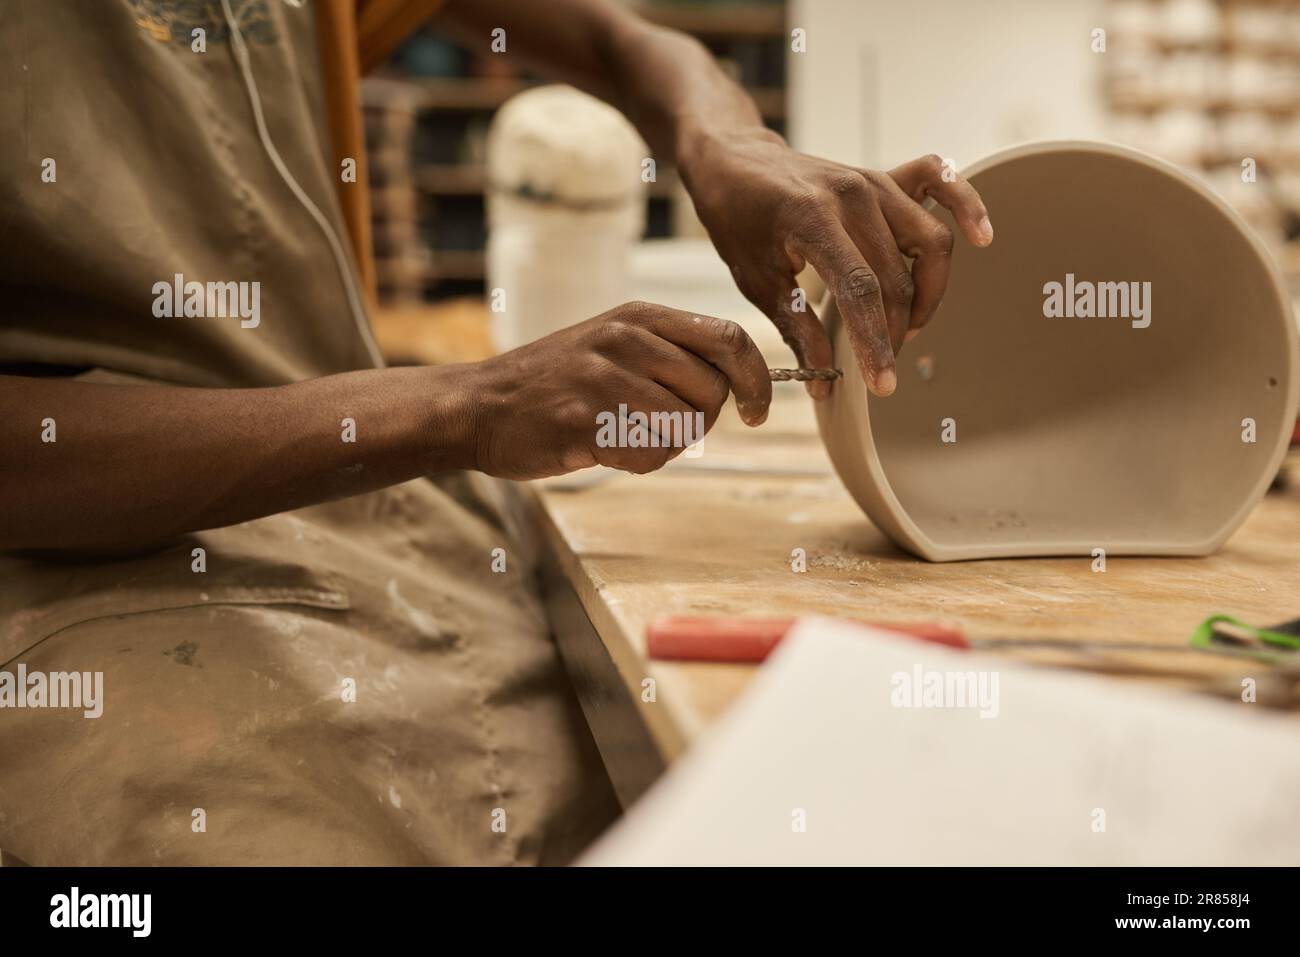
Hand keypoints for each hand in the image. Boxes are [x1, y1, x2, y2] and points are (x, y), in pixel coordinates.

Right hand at [465, 302, 772, 479]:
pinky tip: (603, 448)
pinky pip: (648, 456)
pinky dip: (636, 463)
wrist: (480, 405)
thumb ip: (670, 352)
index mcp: (640, 316)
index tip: (757, 411)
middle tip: (659, 427)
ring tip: (624, 435)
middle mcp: (626, 338)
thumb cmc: (557, 381)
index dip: (757, 379)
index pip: (731, 339)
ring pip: (685, 429)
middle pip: (713, 393)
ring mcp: (604, 378)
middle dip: (700, 422)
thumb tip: (739, 382)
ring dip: (664, 446)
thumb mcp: (614, 342)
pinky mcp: (585, 420)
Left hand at [682, 132, 993, 397]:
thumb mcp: (755, 281)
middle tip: (883, 363)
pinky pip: (942, 180)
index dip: (875, 343)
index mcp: (811, 219)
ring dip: (927, 291)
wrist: (735, 162)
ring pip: (929, 242)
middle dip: (895, 329)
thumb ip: (796, 329)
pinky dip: (966, 205)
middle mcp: (852, 195)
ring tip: (906, 325)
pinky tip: (982, 238)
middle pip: (897, 275)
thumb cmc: (739, 223)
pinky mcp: (886, 175)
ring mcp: (874, 181)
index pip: (860, 291)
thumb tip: (824, 381)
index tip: (882, 384)